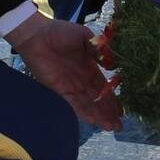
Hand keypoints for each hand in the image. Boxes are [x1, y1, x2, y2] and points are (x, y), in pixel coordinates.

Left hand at [9, 13, 122, 131]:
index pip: (104, 87)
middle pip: (98, 100)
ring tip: (111, 127)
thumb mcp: (84, 36)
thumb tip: (113, 62)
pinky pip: (73, 103)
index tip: (123, 110)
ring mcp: (70, 86)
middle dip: (108, 113)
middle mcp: (81, 80)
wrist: (37, 35)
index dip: (113, 98)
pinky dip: (83, 112)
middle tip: (120, 126)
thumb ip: (98, 48)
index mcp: (90, 67)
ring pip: (88, 104)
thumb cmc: (60, 32)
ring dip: (99, 116)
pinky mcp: (58, 89)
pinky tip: (93, 121)